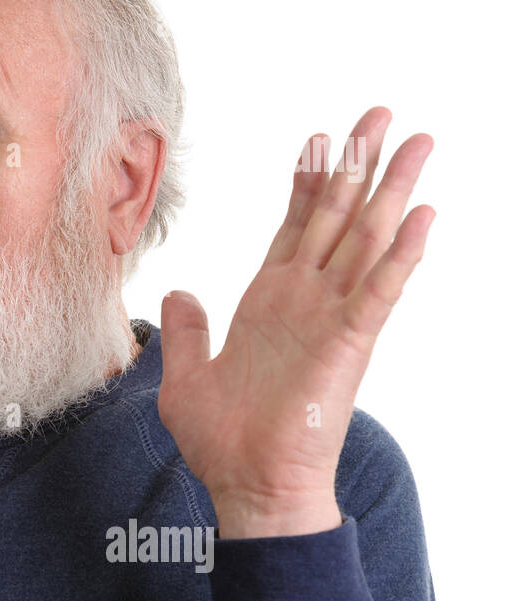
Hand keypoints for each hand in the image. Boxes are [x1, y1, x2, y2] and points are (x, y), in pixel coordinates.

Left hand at [157, 107, 434, 538]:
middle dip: (359, 164)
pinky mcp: (347, 345)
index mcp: (268, 303)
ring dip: (391, 190)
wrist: (247, 487)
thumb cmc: (222, 442)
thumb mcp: (184, 376)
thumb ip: (185, 331)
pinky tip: (421, 215)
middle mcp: (304, 302)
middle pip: (337, 217)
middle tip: (382, 113)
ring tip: (417, 141)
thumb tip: (179, 292)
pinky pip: (378, 291)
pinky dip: (400, 254)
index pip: (294, 227)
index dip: (308, 181)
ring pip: (366, 240)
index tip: (321, 136)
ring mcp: (329, 319)